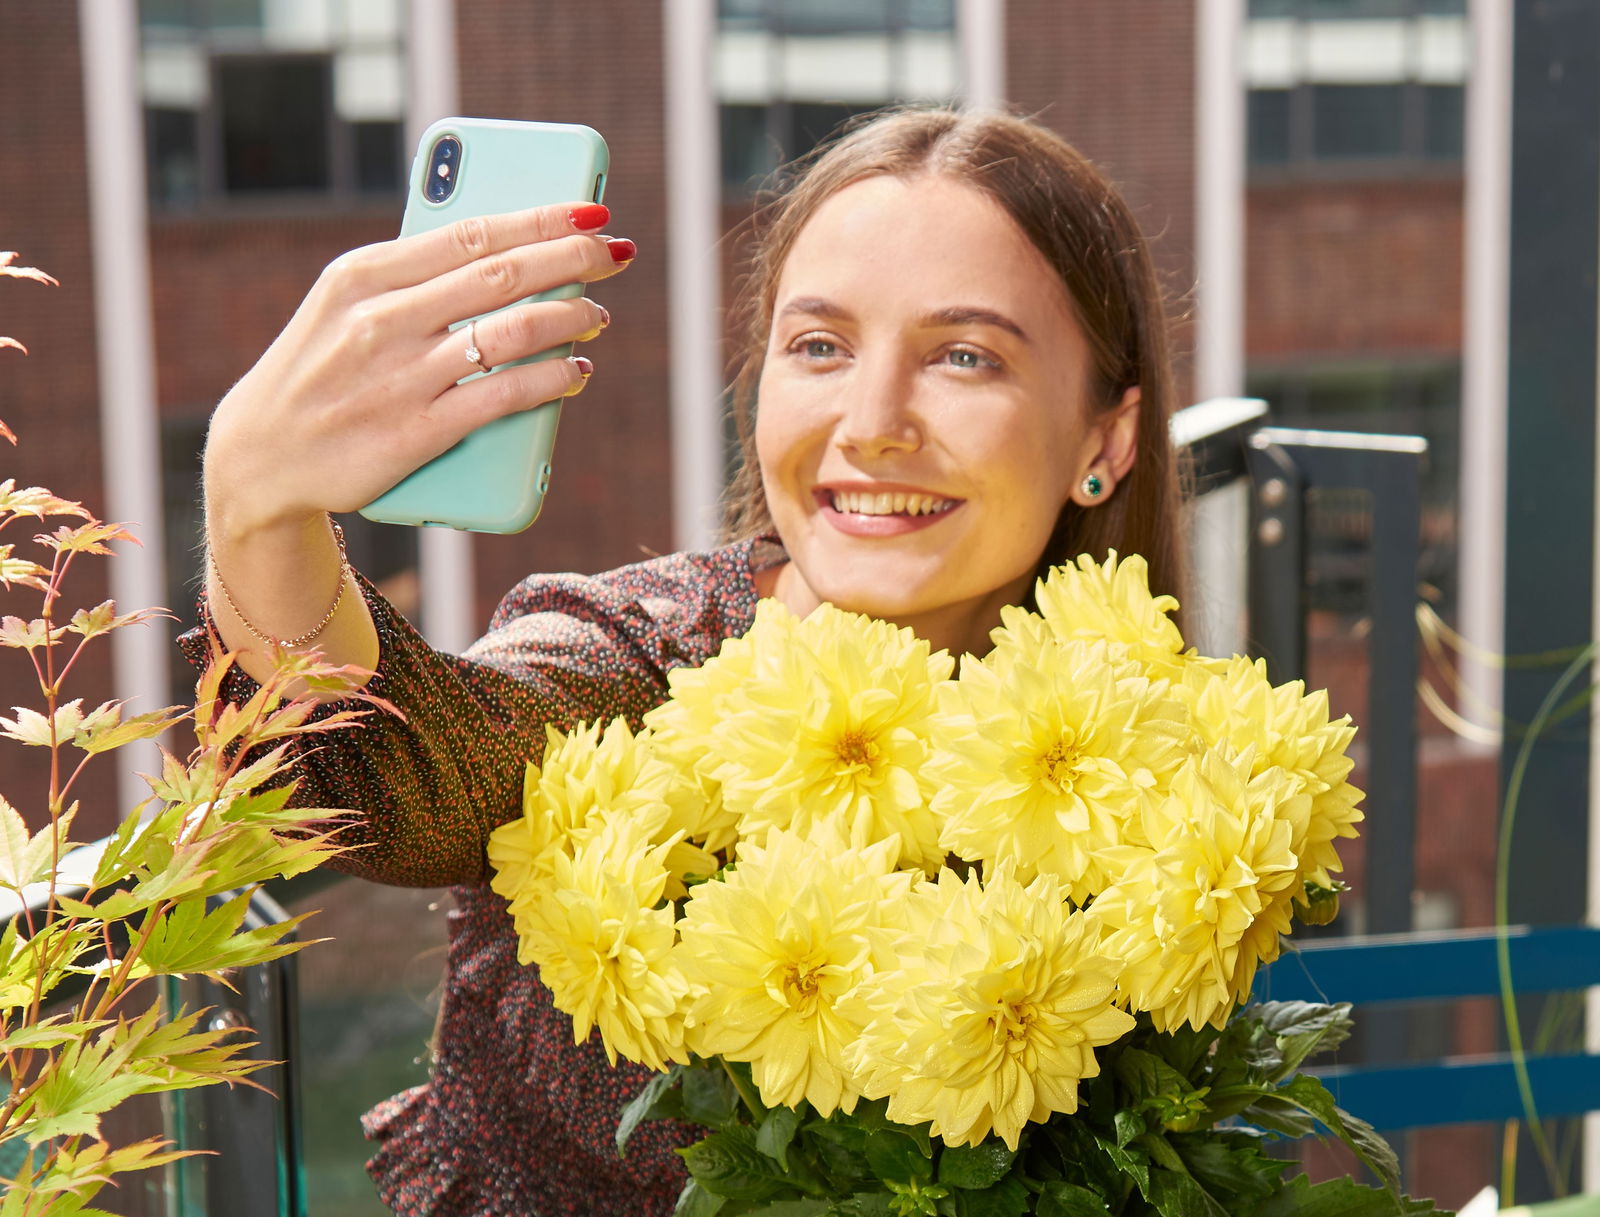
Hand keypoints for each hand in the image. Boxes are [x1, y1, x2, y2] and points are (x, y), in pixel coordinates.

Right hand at [203, 201, 632, 541]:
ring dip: (570, 318)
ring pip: (512, 333)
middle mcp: (381, 320)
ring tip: (597, 315)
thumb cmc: (320, 371)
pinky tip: (576, 371)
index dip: (540, 219)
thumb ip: (412, 281)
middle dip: (571, 259)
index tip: (589, 210)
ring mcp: (400, 377)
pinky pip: (504, 396)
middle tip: (615, 252)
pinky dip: (552, 380)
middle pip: (501, 275)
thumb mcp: (346, 307)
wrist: (260, 457)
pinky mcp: (416, 432)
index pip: (471, 233)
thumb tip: (505, 255)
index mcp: (363, 275)